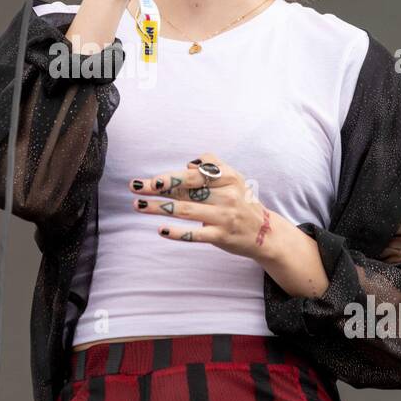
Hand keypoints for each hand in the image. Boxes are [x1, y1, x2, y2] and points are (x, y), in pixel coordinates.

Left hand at [127, 151, 275, 259]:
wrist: (264, 233)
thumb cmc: (241, 202)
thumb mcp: (234, 178)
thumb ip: (213, 166)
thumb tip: (188, 164)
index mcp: (229, 178)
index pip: (196, 175)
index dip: (174, 177)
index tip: (155, 180)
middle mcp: (227, 196)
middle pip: (187, 191)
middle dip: (159, 188)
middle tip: (136, 187)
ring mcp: (223, 217)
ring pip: (186, 210)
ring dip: (159, 208)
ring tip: (138, 205)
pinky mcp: (220, 236)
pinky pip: (195, 234)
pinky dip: (177, 232)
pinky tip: (161, 230)